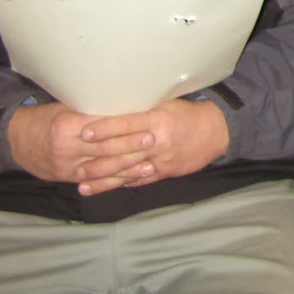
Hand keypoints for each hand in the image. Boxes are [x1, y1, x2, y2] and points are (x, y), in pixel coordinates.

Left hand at [8, 97, 228, 194]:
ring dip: (104, 180)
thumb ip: (143, 108)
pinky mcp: (165, 172)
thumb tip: (114, 106)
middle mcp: (158, 141)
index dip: (105, 128)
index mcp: (158, 120)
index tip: (84, 132)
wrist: (217, 131)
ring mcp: (162, 159)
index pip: (127, 124)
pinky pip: (141, 180)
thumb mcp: (167, 104)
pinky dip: (122, 185)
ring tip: (82, 185)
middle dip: (97, 160)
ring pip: (128, 171)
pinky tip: (105, 189)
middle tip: (76, 166)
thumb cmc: (188, 114)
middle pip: (123, 151)